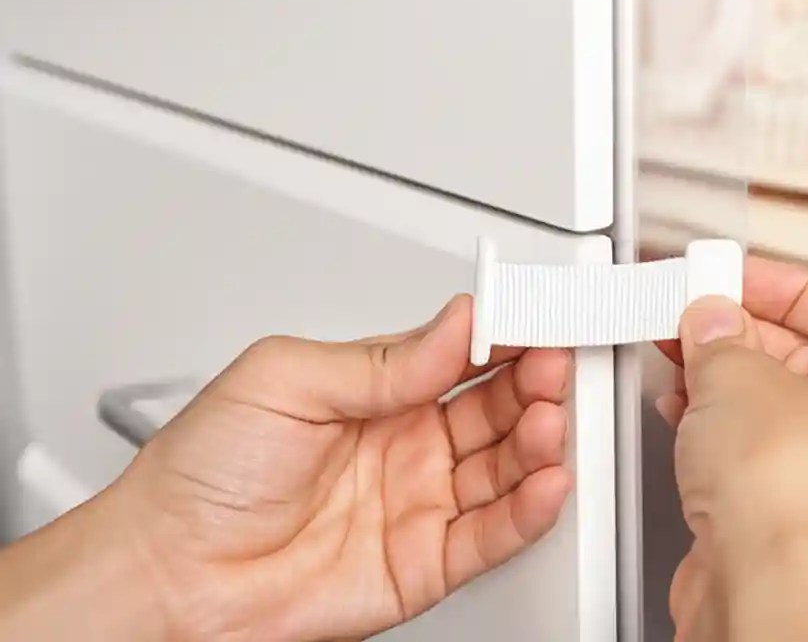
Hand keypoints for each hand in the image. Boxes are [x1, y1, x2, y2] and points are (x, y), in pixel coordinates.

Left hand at [0, 296, 573, 640]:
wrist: (167, 575)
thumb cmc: (202, 474)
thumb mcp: (285, 381)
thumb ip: (382, 360)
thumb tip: (455, 324)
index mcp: (378, 391)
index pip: (463, 354)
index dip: (505, 336)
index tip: (536, 318)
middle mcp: (408, 443)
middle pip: (497, 407)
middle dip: (534, 383)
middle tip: (555, 365)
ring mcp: (420, 503)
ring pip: (505, 467)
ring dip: (538, 442)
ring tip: (549, 421)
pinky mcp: (424, 563)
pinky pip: (493, 535)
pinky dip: (529, 511)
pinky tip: (546, 482)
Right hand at [655, 258, 807, 641]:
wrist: (774, 590)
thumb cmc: (799, 499)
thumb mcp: (742, 376)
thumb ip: (721, 334)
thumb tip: (712, 317)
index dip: (783, 286)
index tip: (735, 275)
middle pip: (807, 359)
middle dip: (742, 333)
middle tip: (697, 313)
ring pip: (773, 408)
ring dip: (722, 379)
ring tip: (681, 354)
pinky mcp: (786, 518)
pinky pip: (751, 453)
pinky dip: (716, 427)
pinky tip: (683, 408)